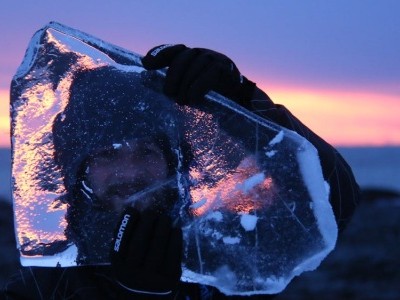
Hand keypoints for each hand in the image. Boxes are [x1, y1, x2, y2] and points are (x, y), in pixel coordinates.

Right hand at [110, 207, 181, 295]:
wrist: (147, 299)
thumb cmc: (135, 272)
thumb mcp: (124, 260)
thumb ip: (124, 239)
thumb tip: (133, 210)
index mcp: (119, 268)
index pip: (120, 241)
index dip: (126, 223)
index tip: (133, 210)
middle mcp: (133, 275)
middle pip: (140, 242)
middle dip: (146, 222)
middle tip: (151, 212)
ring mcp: (153, 279)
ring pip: (158, 246)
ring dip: (163, 226)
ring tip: (165, 218)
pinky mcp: (171, 279)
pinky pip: (174, 254)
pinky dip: (175, 238)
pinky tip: (175, 229)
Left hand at [141, 44, 255, 105]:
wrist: (239, 98)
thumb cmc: (211, 94)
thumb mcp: (190, 88)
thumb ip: (176, 84)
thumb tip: (155, 87)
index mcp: (190, 56)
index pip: (171, 50)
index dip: (158, 54)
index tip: (146, 64)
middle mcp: (200, 53)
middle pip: (181, 59)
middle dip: (172, 77)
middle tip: (168, 94)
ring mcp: (214, 58)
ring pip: (193, 67)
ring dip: (185, 86)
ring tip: (182, 101)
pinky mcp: (224, 67)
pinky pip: (207, 75)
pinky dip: (197, 88)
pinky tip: (193, 98)